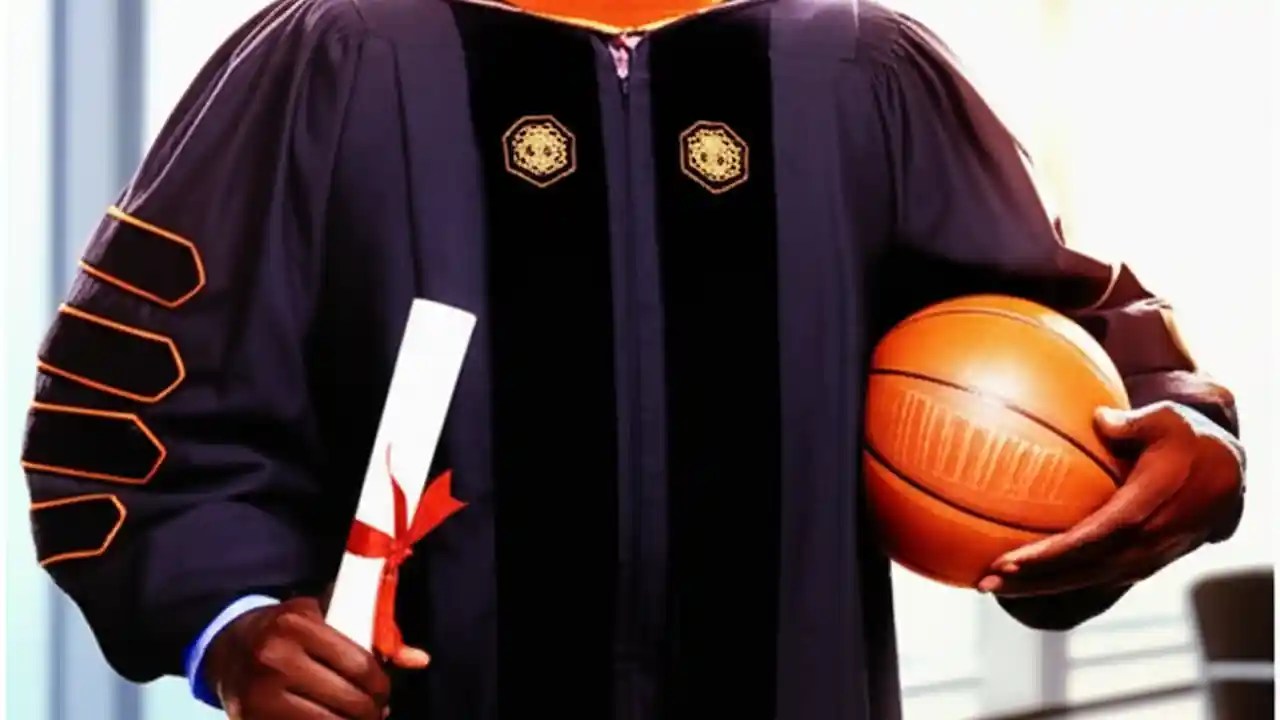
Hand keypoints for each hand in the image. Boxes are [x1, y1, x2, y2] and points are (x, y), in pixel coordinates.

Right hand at [206, 597, 418, 718]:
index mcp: (296, 626)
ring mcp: (260, 695)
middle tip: (377, 711)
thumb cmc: (287, 630)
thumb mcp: (324, 616)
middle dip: (371, 710)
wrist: (228, 649)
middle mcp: (275, 659)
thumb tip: (420, 660)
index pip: (357, 665)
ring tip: (360, 719)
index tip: (384, 691)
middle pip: (347, 700)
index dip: (380, 684)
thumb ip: (372, 632)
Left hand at [978, 401, 1243, 596]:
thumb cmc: (1189, 442)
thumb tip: (1098, 417)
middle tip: (984, 581)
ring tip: (990, 584)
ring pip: (1081, 580)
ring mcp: (1140, 560)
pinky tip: (1018, 575)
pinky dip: (1054, 578)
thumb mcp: (1167, 423)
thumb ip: (1131, 423)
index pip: (1089, 542)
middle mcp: (1140, 546)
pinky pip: (1090, 575)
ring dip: (1036, 585)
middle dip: (1030, 581)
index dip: (1049, 556)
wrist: (1227, 478)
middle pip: (1077, 572)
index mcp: (1143, 513)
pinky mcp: (1137, 563)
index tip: (1009, 560)